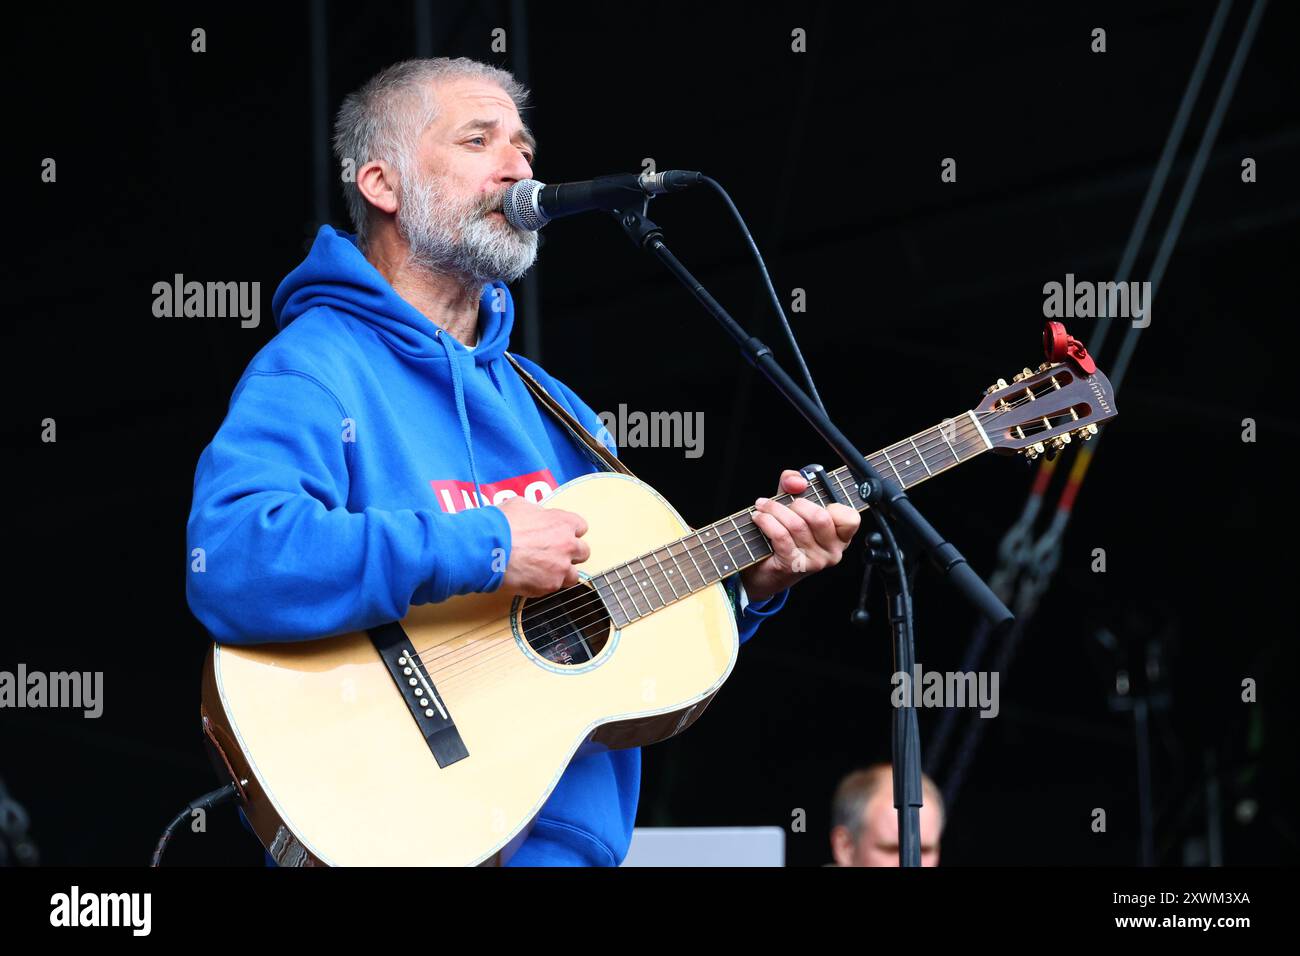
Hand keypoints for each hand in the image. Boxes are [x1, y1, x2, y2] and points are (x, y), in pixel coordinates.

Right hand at [497, 497, 590, 595]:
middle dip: (570, 554)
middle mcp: (568, 545)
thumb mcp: (520, 506)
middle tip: (553, 555)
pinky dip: (543, 585)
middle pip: (583, 552)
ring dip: (561, 573)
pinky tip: (529, 578)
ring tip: (542, 571)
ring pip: (573, 575)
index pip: (581, 527)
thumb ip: (537, 513)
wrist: (487, 548)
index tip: (560, 535)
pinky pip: (553, 588)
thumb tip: (535, 516)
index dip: (569, 532)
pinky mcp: (550, 586)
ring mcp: (561, 567)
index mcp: (563, 522)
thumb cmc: (500, 525)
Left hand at [740, 470, 860, 603]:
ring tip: (762, 506)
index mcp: (841, 535)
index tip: (813, 500)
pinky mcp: (795, 566)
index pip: (850, 518)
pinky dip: (766, 522)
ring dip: (774, 510)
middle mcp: (833, 551)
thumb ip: (795, 483)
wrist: (765, 569)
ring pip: (797, 525)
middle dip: (796, 503)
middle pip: (820, 517)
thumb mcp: (792, 503)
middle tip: (780, 502)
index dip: (831, 504)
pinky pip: (781, 536)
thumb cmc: (785, 533)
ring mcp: (815, 561)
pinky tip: (759, 518)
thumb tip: (797, 482)